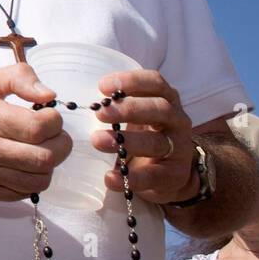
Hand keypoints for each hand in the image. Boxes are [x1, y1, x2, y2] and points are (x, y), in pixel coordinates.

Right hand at [0, 63, 73, 201]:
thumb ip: (19, 78)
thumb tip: (48, 96)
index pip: (37, 127)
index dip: (54, 121)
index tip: (49, 116)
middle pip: (42, 158)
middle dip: (60, 146)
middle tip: (55, 136)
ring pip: (37, 180)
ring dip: (48, 165)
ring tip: (40, 150)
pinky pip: (22, 194)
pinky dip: (31, 180)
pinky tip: (24, 165)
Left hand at [91, 69, 196, 203]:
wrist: (170, 173)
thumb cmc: (144, 134)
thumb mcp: (135, 116)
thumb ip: (116, 107)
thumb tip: (79, 103)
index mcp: (166, 100)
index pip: (155, 83)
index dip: (132, 81)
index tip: (103, 86)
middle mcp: (177, 120)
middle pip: (159, 109)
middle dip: (129, 109)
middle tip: (99, 113)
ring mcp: (179, 148)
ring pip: (156, 142)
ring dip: (126, 141)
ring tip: (97, 141)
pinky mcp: (174, 175)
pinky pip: (154, 176)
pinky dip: (131, 178)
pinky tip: (109, 178)